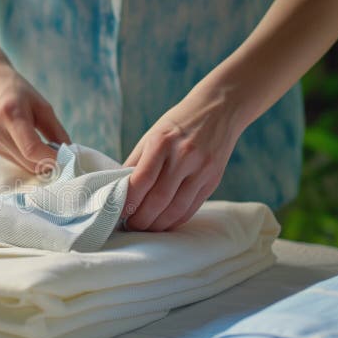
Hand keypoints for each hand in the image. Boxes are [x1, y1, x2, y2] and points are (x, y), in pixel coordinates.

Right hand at [0, 55, 70, 172]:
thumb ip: (55, 130)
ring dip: (38, 162)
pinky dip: (27, 158)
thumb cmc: (15, 89)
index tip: (68, 159)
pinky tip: (30, 146)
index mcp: (11, 113)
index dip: (52, 158)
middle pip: (28, 161)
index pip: (32, 148)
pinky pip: (14, 160)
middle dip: (48, 163)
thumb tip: (68, 153)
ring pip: (22, 164)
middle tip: (62, 156)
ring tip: (47, 149)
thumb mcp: (40, 104)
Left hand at [121, 80, 246, 230]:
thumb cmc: (177, 124)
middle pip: (159, 199)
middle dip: (141, 219)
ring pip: (176, 208)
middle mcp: (184, 156)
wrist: (219, 109)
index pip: (142, 181)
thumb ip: (135, 162)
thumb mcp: (152, 135)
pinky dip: (176, 220)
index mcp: (162, 142)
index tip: (117, 212)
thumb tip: (118, 190)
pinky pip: (192, 207)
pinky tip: (164, 224)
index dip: (128, 202)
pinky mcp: (213, 179)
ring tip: (145, 228)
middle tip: (130, 226)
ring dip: (158, 225)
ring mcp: (201, 169)